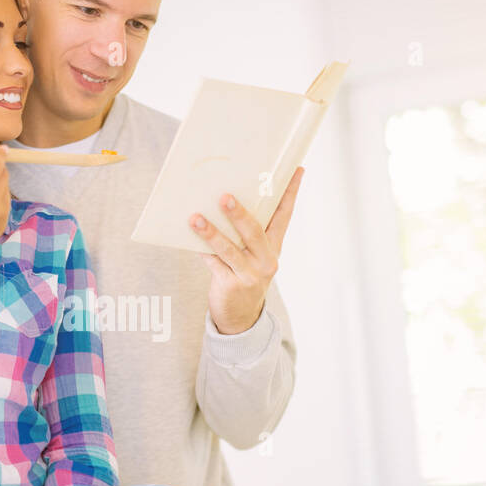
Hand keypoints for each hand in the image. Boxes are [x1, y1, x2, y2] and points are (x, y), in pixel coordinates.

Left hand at [188, 166, 303, 333]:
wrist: (241, 316)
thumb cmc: (244, 274)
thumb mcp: (253, 255)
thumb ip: (247, 232)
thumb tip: (226, 197)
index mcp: (274, 247)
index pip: (285, 215)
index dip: (291, 193)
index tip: (296, 170)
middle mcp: (267, 260)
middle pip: (255, 232)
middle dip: (239, 213)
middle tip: (225, 196)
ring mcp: (250, 274)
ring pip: (229, 249)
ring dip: (212, 232)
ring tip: (196, 218)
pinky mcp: (232, 285)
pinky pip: (214, 263)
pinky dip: (202, 250)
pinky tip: (190, 237)